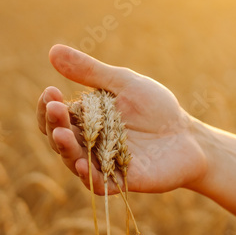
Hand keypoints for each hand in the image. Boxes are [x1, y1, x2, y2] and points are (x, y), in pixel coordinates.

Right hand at [37, 45, 207, 193]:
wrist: (188, 136)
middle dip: (53, 123)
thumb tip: (52, 50)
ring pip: (73, 161)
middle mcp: (87, 144)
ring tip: (62, 134)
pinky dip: (87, 176)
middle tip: (56, 107)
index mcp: (84, 120)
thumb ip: (90, 71)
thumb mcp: (123, 83)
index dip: (47, 107)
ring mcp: (101, 164)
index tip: (50, 92)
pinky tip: (81, 164)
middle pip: (59, 138)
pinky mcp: (119, 182)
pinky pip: (97, 184)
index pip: (55, 117)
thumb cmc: (156, 108)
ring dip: (65, 148)